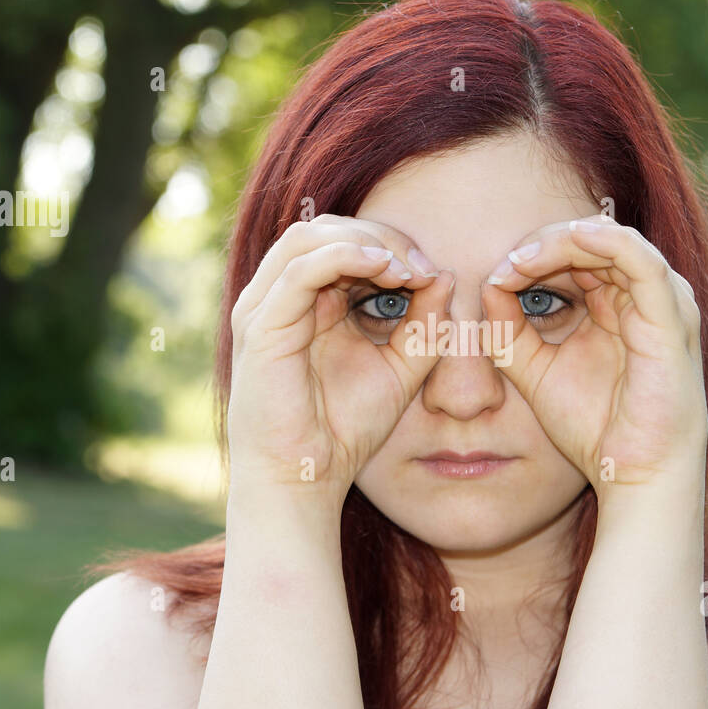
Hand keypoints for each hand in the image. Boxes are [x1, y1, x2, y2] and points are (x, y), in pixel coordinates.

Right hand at [227, 214, 452, 499]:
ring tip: (404, 266)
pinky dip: (344, 257)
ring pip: (309, 237)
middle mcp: (279, 298)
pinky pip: (299, 269)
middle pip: (326, 229)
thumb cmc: (343, 431)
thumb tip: (446, 275)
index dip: (390, 245)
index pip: (343, 242)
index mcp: (307, 303)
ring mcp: (264, 308)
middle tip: (421, 265)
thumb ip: (423, 324)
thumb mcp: (400, 368)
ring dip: (364, 241)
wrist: (303, 480)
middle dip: (380, 237)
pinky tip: (383, 270)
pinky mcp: (262, 325)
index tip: (431, 273)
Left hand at [481, 215, 706, 495]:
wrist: (633, 475)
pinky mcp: (670, 315)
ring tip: (522, 259)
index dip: (532, 256)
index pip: (576, 255)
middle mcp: (643, 296)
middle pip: (592, 240)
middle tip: (506, 264)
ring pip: (612, 240)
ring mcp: (662, 301)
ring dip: (562, 241)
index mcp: (617, 304)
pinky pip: (639, 259)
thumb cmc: (594, 428)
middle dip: (543, 244)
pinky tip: (564, 244)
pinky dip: (601, 242)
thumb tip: (487, 287)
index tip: (495, 276)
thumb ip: (509, 332)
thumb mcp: (536, 371)